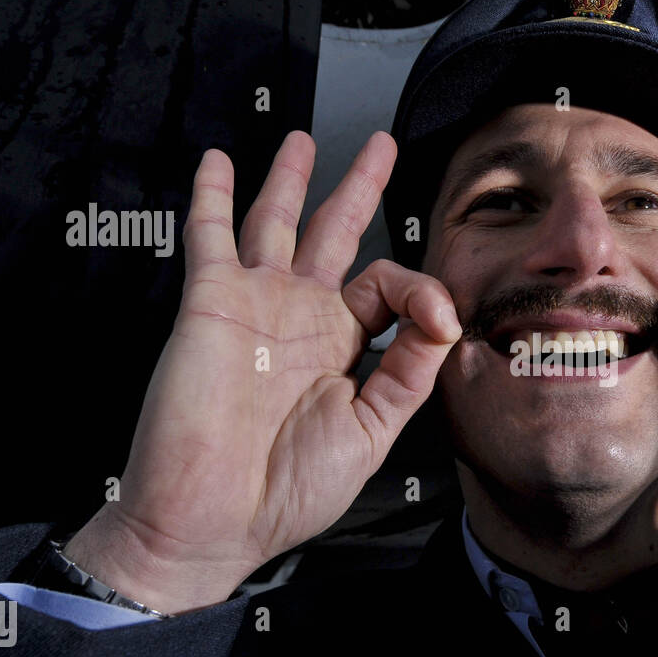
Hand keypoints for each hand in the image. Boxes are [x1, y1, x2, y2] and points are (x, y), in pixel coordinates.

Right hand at [65, 131, 460, 612]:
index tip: (440, 318)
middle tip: (381, 146)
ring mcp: (255, 305)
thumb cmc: (287, 491)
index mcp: (343, 348)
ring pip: (276, 222)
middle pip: (337, 234)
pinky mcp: (210, 302)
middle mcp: (302, 319)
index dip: (421, 291)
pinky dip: (214, 198)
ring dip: (288, 179)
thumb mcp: (371, 431)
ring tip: (302, 138)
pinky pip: (212, 236)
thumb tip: (446, 318)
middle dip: (359, 187)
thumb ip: (408, 371)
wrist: (212, 518)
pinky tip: (218, 163)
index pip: (389, 287)